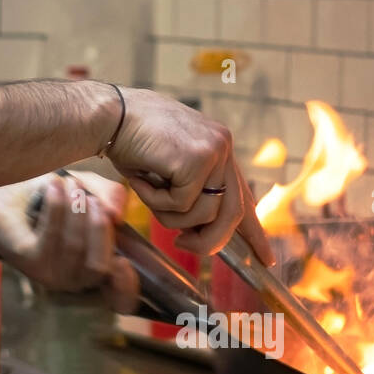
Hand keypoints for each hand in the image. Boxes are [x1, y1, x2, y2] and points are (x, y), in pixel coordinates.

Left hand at [0, 172, 139, 312]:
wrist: (5, 197)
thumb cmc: (52, 198)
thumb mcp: (90, 191)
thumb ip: (111, 198)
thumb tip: (116, 216)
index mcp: (96, 270)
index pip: (121, 298)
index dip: (127, 287)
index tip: (125, 264)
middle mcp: (76, 280)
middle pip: (99, 264)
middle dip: (98, 226)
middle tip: (88, 196)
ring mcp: (52, 275)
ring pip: (75, 247)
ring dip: (75, 210)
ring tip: (68, 183)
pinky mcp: (29, 262)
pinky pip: (51, 236)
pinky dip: (56, 208)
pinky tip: (54, 187)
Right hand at [105, 88, 274, 265]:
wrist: (108, 114)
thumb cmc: (131, 143)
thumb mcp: (171, 169)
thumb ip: (193, 192)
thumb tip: (202, 229)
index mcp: (221, 150)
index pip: (244, 197)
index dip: (254, 232)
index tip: (266, 259)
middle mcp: (224, 147)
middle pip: (233, 214)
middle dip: (209, 240)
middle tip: (184, 246)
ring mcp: (214, 151)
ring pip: (204, 214)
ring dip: (171, 216)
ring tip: (148, 193)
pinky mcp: (196, 159)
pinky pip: (180, 204)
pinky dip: (156, 200)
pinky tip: (143, 178)